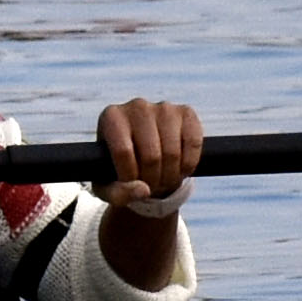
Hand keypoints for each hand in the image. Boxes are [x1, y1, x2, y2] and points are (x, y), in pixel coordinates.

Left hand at [96, 100, 202, 217]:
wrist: (144, 156)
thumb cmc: (119, 171)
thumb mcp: (108, 188)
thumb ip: (118, 194)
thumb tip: (144, 190)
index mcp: (111, 117)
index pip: (123, 152)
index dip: (130, 177)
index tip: (132, 185)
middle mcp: (137, 106)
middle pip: (151, 155)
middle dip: (153, 180)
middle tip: (152, 187)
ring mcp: (163, 107)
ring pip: (172, 152)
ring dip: (171, 176)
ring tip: (164, 181)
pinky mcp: (186, 112)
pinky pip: (193, 143)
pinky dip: (189, 165)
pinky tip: (180, 170)